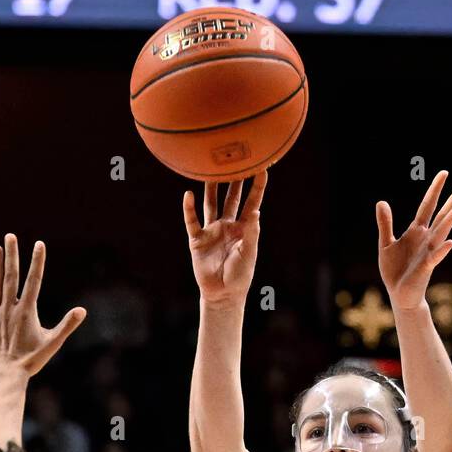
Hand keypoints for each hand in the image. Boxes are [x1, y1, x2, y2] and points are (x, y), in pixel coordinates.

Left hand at [0, 234, 86, 381]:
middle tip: (10, 236)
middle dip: (12, 255)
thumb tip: (82, 311)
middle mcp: (9, 309)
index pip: (34, 281)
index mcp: (26, 311)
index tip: (39, 244)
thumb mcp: (52, 344)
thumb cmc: (30, 362)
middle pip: (11, 277)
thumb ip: (66, 325)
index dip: (37, 262)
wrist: (4, 376)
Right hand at [183, 172, 266, 304]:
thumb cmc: (239, 275)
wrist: (222, 294)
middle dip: (233, 179)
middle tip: (234, 157)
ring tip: (208, 168)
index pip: (252, 202)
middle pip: (231, 197)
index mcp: (244, 228)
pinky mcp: (197, 239)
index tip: (263, 167)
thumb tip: (257, 211)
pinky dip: (189, 209)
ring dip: (210, 187)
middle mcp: (228, 225)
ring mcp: (212, 230)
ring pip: (211, 203)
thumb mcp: (249, 253)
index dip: (257, 186)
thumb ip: (252, 233)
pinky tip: (188, 195)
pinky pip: (192, 221)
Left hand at [376, 170, 451, 311]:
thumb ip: (385, 224)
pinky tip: (451, 242)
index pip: (428, 206)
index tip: (444, 173)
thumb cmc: (395, 271)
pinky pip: (435, 257)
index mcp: (417, 231)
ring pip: (442, 232)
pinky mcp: (426, 267)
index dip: (435, 190)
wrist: (399, 295)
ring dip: (451, 220)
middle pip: (442, 214)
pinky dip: (443, 250)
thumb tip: (381, 201)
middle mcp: (426, 239)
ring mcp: (428, 252)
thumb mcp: (385, 244)